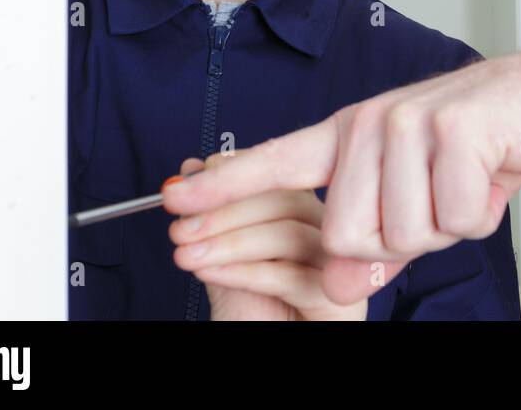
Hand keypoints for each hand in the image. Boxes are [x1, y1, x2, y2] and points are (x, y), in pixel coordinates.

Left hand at [163, 44, 520, 305]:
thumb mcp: (416, 197)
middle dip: (401, 241)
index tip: (171, 201)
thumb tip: (338, 284)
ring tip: (465, 182)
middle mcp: (371, 124)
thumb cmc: (476, 145)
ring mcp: (410, 123)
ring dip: (447, 225)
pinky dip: (480, 211)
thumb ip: (372, 243)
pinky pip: (455, 217)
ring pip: (404, 231)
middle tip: (436, 201)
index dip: (223, 187)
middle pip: (349, 235)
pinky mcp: (454, 130)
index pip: (275, 163)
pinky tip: (489, 173)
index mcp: (351, 135)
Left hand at [169, 155, 377, 320]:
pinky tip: (209, 272)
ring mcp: (341, 264)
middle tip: (180, 228)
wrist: (258, 350)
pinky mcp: (341, 299)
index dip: (235, 174)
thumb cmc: (253, 311)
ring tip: (187, 255)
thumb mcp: (223, 257)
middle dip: (224, 210)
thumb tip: (190, 170)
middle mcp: (333, 232)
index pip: (281, 177)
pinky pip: (288, 277)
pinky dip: (241, 272)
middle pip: (287, 200)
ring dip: (227, 242)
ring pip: (288, 234)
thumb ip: (212, 215)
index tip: (190, 186)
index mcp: (309, 212)